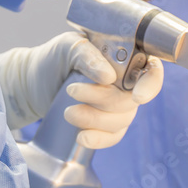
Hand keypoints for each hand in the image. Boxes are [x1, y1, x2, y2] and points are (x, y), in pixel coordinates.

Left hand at [0, 32, 163, 147]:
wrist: (34, 82)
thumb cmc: (55, 57)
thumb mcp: (69, 47)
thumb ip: (89, 56)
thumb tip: (109, 77)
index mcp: (127, 57)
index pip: (152, 70)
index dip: (151, 84)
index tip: (137, 96)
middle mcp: (128, 82)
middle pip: (132, 100)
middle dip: (103, 101)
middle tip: (72, 92)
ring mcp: (119, 106)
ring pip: (122, 120)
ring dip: (95, 120)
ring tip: (68, 112)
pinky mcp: (106, 125)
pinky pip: (113, 137)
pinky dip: (99, 140)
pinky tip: (81, 137)